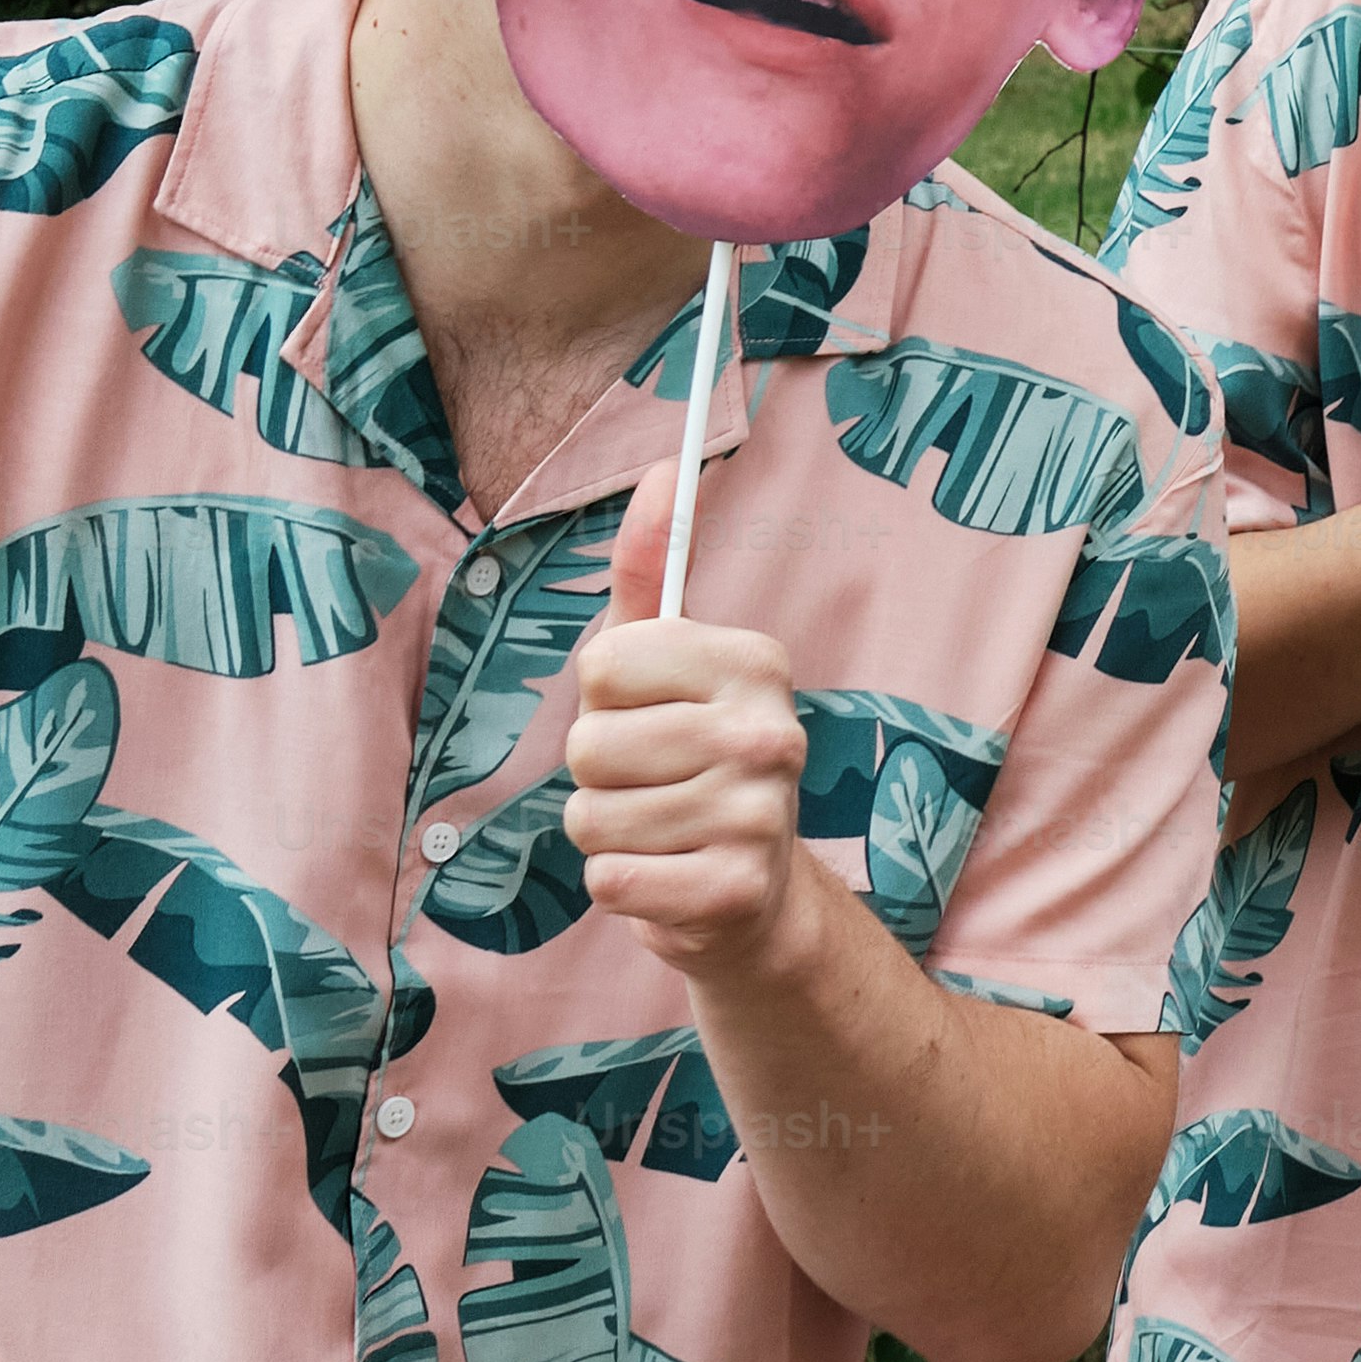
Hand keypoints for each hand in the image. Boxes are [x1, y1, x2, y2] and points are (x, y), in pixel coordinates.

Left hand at [564, 482, 828, 986]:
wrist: (752, 894)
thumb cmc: (689, 759)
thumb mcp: (667, 664)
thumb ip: (650, 570)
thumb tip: (660, 467)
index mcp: (754, 662)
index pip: (602, 665)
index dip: (601, 699)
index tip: (648, 713)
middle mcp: (771, 732)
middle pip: (589, 746)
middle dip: (598, 775)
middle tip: (653, 783)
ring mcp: (760, 814)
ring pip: (592, 818)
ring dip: (606, 833)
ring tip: (658, 831)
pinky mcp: (735, 890)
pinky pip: (611, 880)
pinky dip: (619, 886)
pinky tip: (666, 876)